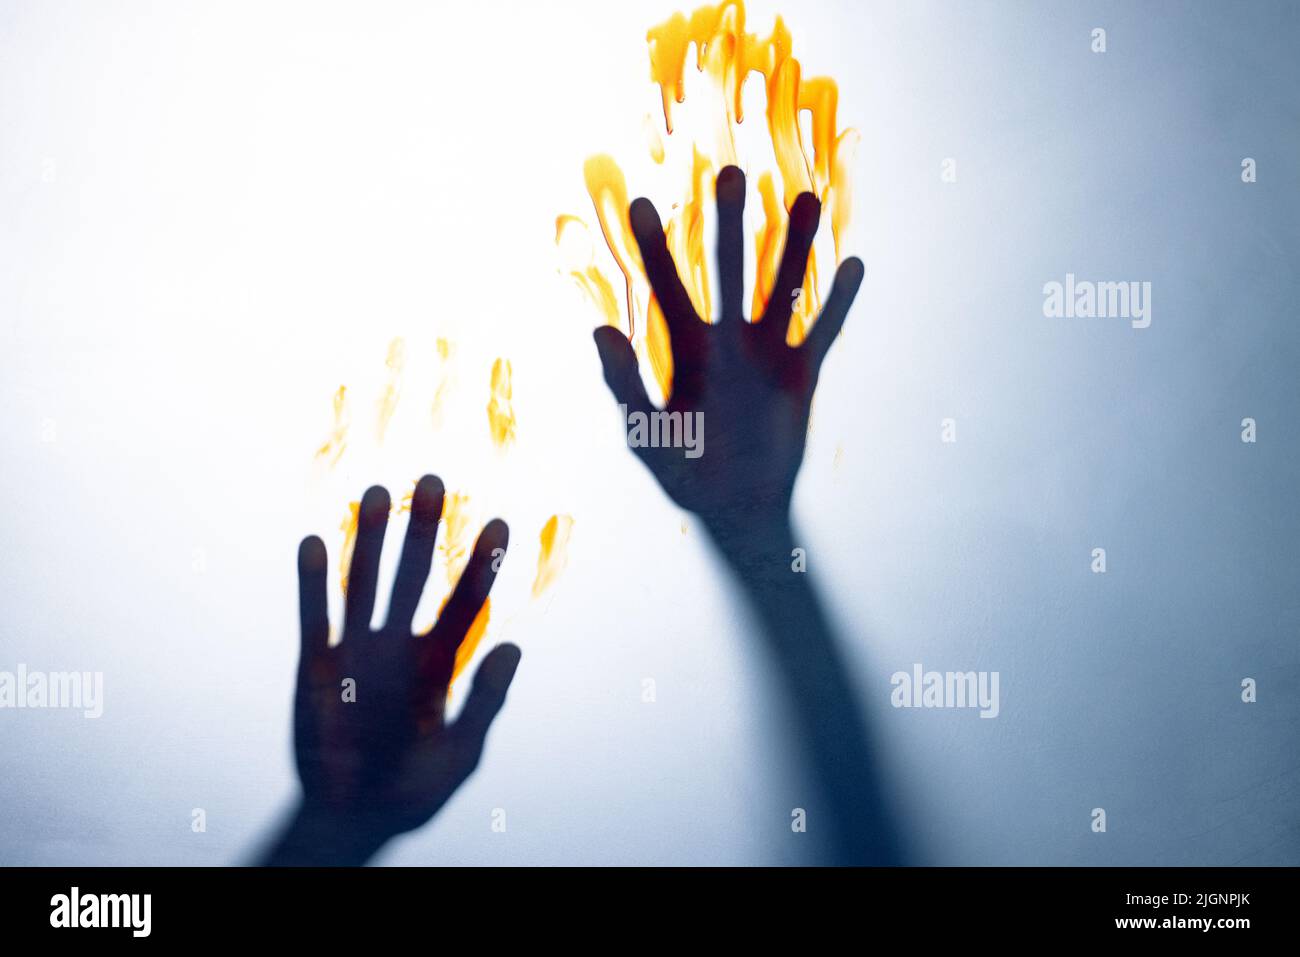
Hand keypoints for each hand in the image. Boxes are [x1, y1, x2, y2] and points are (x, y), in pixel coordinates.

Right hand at [274, 475, 519, 863]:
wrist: (354, 815)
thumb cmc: (415, 784)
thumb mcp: (460, 751)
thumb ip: (485, 701)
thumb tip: (514, 647)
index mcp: (440, 658)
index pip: (466, 600)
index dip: (481, 563)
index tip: (500, 523)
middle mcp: (399, 642)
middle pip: (412, 575)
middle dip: (422, 531)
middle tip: (433, 481)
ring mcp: (357, 650)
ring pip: (363, 582)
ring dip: (368, 540)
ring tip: (376, 494)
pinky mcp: (316, 666)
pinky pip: (315, 617)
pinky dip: (314, 581)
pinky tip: (314, 540)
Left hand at [593, 165, 862, 534]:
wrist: (736, 505)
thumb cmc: (683, 470)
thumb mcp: (647, 434)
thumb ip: (624, 386)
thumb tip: (599, 332)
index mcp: (685, 346)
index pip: (667, 284)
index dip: (655, 246)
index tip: (642, 201)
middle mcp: (727, 336)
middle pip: (729, 269)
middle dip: (728, 224)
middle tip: (729, 172)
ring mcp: (767, 350)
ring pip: (782, 286)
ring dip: (793, 245)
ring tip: (806, 198)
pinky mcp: (802, 372)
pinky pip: (823, 330)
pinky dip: (838, 300)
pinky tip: (853, 263)